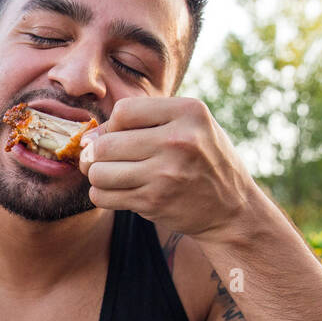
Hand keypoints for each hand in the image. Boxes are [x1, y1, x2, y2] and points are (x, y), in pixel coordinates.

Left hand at [78, 96, 257, 241]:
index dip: (112, 125)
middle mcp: (179, 140)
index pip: (124, 110)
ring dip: (97, 176)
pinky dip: (102, 195)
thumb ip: (147, 122)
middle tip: (99, 160)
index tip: (116, 136)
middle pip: (106, 144)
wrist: (232, 210)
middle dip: (95, 154)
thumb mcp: (192, 127)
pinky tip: (116, 192)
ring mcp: (166, 174)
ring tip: (109, 176)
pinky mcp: (154, 202)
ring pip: (99, 172)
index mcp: (189, 112)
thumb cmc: (204, 162)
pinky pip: (104, 197)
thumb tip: (89, 136)